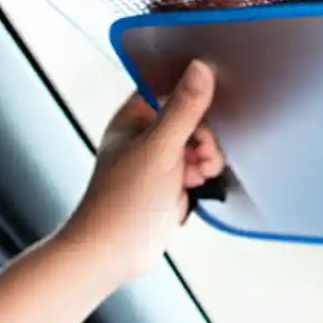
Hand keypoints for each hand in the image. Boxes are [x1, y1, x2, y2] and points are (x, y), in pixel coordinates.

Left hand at [58, 60, 224, 283]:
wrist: (113, 253)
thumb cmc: (121, 201)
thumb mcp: (158, 149)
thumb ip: (183, 109)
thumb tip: (201, 68)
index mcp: (134, 118)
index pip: (170, 88)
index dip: (192, 95)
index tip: (208, 107)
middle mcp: (148, 136)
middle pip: (193, 117)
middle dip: (205, 134)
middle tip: (200, 152)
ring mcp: (162, 160)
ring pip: (201, 143)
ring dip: (208, 156)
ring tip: (198, 173)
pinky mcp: (174, 183)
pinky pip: (201, 167)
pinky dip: (206, 174)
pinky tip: (198, 185)